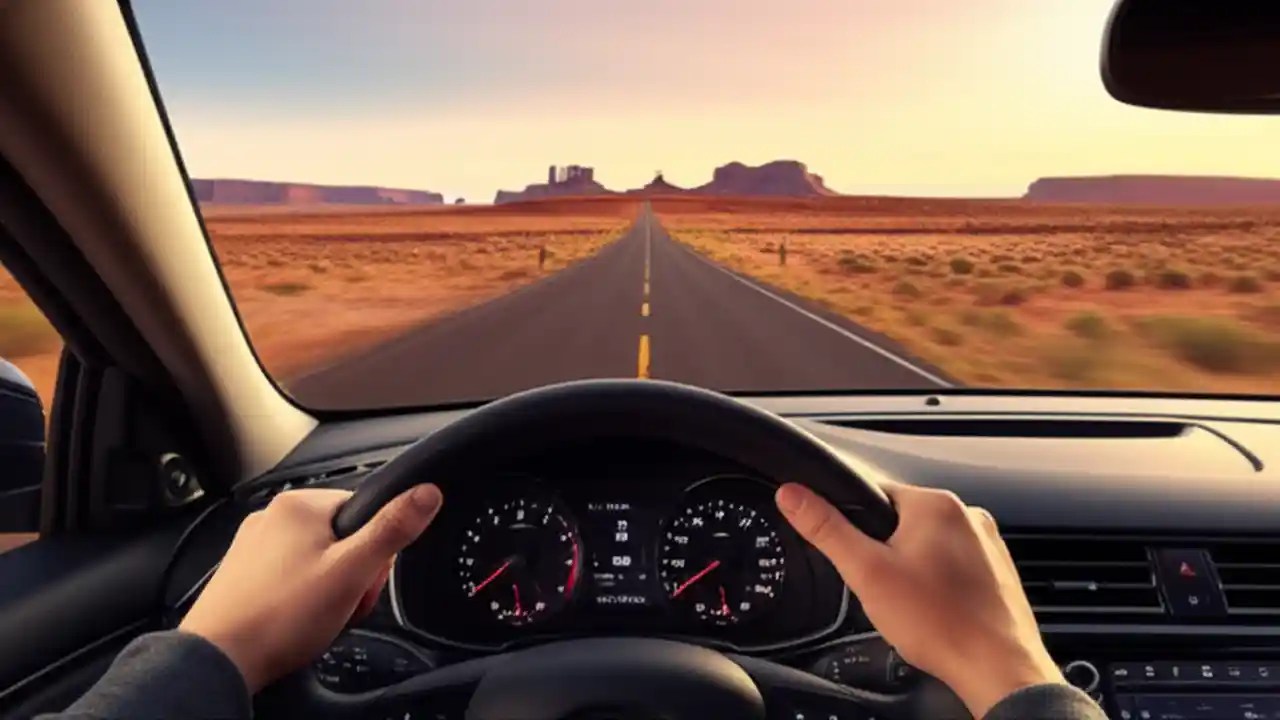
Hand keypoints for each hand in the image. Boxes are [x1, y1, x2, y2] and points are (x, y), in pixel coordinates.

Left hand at [180, 485, 442, 692]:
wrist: (218, 661)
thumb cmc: (280, 617)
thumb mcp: (351, 572)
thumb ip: (392, 530)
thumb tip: (427, 493)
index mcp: (300, 505)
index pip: (364, 512)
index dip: (374, 552)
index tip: (364, 580)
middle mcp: (272, 517)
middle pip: (342, 539)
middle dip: (351, 576)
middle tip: (340, 604)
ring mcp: (254, 547)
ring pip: (317, 562)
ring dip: (328, 591)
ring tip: (316, 618)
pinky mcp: (243, 575)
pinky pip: (290, 580)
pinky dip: (300, 601)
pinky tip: (295, 622)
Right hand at [776, 482, 1061, 718]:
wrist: (996, 668)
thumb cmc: (940, 623)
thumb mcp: (867, 573)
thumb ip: (827, 529)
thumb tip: (793, 495)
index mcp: (935, 504)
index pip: (876, 494)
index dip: (858, 528)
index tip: (862, 559)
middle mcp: (968, 515)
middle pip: (902, 522)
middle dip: (887, 554)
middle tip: (888, 589)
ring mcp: (987, 543)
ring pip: (929, 547)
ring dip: (914, 570)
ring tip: (916, 604)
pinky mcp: (997, 570)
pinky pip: (954, 567)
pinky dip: (940, 586)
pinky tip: (937, 610)